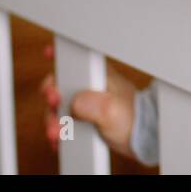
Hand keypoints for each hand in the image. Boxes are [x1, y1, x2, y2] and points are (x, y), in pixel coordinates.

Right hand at [39, 42, 138, 158]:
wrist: (140, 139)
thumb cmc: (132, 119)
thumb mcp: (111, 109)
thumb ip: (91, 103)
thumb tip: (72, 103)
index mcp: (99, 76)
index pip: (79, 59)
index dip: (62, 55)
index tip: (49, 52)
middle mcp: (90, 88)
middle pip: (60, 85)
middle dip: (51, 96)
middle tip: (53, 103)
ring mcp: (85, 104)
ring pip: (58, 108)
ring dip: (52, 120)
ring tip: (55, 133)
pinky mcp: (83, 120)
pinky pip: (63, 123)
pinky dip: (58, 131)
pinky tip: (58, 140)